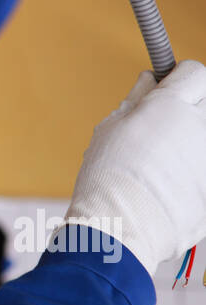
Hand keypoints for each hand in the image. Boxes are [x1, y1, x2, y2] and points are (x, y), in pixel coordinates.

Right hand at [62, 59, 205, 278]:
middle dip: (192, 106)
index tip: (167, 88)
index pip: (195, 72)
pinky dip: (194, 172)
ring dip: (192, 140)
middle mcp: (201, 127)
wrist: (121, 232)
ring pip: (205, 136)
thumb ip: (136, 99)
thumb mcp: (111, 128)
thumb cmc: (109, 179)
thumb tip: (149, 81)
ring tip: (164, 163)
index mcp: (172, 106)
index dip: (178, 78)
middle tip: (167, 123)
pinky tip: (169, 187)